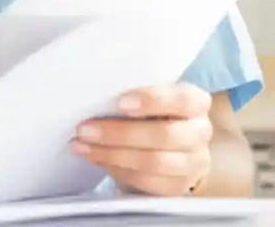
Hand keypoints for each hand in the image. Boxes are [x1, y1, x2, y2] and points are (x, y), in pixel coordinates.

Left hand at [71, 84, 212, 195]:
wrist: (171, 148)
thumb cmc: (150, 114)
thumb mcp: (146, 99)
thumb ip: (131, 97)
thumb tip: (95, 98)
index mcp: (195, 103)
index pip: (184, 99)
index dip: (153, 100)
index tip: (121, 102)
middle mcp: (200, 132)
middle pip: (165, 135)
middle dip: (119, 133)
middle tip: (85, 129)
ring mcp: (194, 162)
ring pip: (155, 162)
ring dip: (113, 154)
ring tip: (83, 146)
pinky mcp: (179, 186)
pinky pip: (148, 182)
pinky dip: (118, 171)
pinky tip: (97, 159)